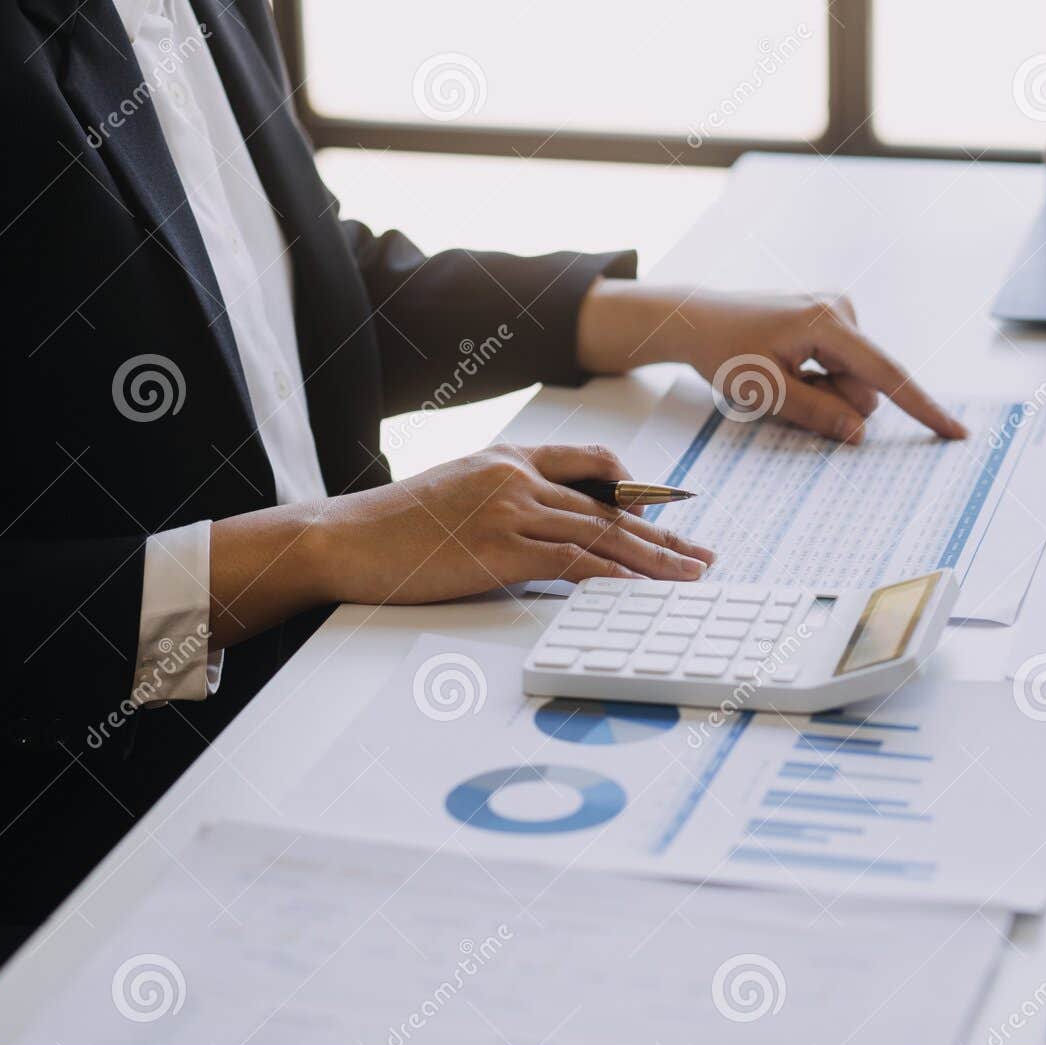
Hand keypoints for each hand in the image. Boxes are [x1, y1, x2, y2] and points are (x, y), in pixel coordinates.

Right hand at [310, 444, 714, 604]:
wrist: (343, 537)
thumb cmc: (392, 525)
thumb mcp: (456, 491)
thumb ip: (504, 498)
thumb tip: (546, 529)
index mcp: (507, 454)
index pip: (592, 461)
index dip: (636, 487)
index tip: (666, 512)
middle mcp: (516, 475)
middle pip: (610, 502)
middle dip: (663, 531)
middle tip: (701, 553)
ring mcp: (509, 509)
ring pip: (601, 532)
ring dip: (653, 559)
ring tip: (689, 577)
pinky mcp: (499, 548)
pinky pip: (574, 562)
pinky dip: (616, 577)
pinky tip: (642, 590)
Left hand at [576, 281, 966, 444]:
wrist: (697, 320)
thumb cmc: (724, 352)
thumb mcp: (764, 391)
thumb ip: (815, 413)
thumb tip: (861, 434)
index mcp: (828, 322)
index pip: (886, 374)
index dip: (922, 408)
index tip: (955, 433)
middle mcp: (841, 308)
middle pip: (866, 385)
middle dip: (834, 401)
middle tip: (783, 388)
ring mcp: (838, 311)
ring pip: (854, 380)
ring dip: (822, 391)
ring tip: (779, 374)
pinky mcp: (831, 319)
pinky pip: (841, 367)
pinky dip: (818, 378)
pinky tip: (785, 365)